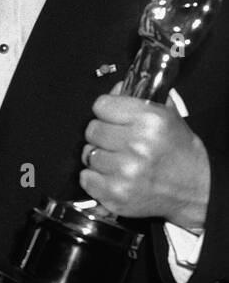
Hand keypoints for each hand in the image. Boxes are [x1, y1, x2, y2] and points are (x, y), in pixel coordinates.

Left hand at [81, 90, 210, 230]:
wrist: (196, 189)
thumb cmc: (179, 153)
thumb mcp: (168, 116)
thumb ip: (140, 97)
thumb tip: (116, 88)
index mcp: (150, 121)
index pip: (101, 105)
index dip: (107, 111)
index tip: (114, 117)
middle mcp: (137, 145)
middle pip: (92, 130)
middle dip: (103, 134)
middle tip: (119, 142)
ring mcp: (125, 172)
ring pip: (87, 154)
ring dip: (100, 157)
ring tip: (121, 160)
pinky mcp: (116, 194)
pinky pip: (85, 178)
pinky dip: (96, 178)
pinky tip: (115, 176)